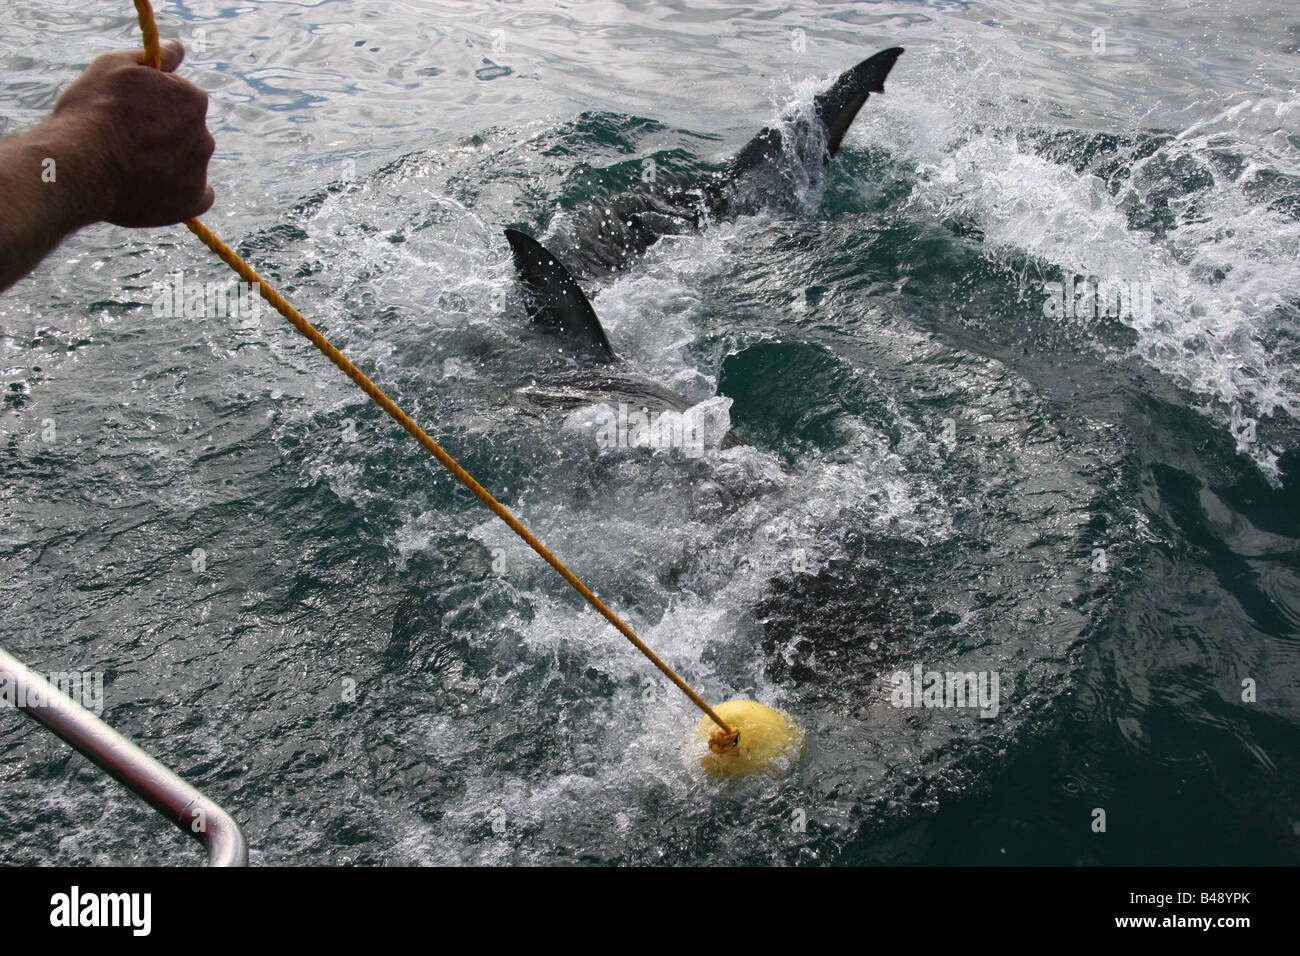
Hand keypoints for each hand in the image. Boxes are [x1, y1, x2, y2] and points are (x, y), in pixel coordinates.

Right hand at [48, 38, 214, 226]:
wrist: (82, 163)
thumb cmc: (94, 110)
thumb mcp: (116, 66)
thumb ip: (155, 57)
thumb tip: (177, 49)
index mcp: (192, 99)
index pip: (180, 100)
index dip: (153, 105)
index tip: (131, 112)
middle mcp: (204, 135)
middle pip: (185, 132)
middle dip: (164, 134)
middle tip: (127, 140)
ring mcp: (199, 170)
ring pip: (187, 162)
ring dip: (168, 162)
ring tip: (130, 166)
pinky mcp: (191, 201)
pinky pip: (198, 197)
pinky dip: (183, 193)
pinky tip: (160, 191)